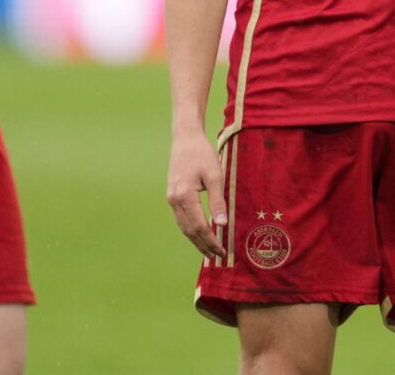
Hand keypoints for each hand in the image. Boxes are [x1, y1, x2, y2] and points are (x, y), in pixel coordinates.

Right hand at [167, 129, 227, 258]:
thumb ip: (218, 200)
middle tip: (218, 255)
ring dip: (196, 240)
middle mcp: (174, 200)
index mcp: (184, 196)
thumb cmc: (202, 154)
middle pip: (189, 230)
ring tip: (209, 250)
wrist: (185, 138)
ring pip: (183, 227)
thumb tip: (222, 224)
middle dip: (204, 244)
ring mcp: (171, 199)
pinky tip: (199, 234)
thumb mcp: (215, 175)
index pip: (198, 226)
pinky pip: (181, 219)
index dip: (210, 240)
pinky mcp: (172, 196)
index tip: (222, 250)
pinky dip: (191, 230)